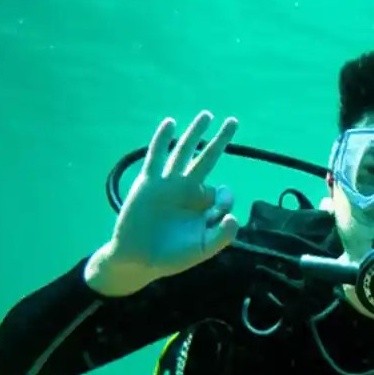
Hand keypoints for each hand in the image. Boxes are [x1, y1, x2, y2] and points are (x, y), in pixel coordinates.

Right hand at [85, 110, 239, 295]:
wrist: (139, 259)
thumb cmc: (173, 256)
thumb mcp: (205, 248)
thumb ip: (223, 235)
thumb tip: (234, 216)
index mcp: (203, 205)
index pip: (222, 192)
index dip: (226, 199)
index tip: (220, 213)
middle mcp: (188, 190)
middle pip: (207, 158)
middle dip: (220, 140)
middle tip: (233, 121)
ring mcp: (168, 184)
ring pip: (184, 152)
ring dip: (195, 133)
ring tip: (206, 115)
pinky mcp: (149, 182)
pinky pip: (156, 157)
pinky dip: (162, 140)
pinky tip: (170, 123)